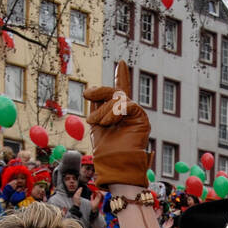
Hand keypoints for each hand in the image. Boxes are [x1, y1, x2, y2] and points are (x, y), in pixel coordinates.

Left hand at [84, 61, 150, 186]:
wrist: (113, 164)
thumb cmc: (104, 150)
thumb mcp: (96, 124)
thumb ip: (97, 107)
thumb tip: (92, 91)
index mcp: (118, 112)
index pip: (120, 90)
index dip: (122, 76)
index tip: (121, 62)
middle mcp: (129, 111)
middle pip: (115, 91)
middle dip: (99, 91)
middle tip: (87, 95)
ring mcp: (136, 115)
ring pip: (118, 98)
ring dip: (104, 109)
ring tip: (98, 122)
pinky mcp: (141, 118)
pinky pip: (126, 105)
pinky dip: (114, 112)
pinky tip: (108, 122)